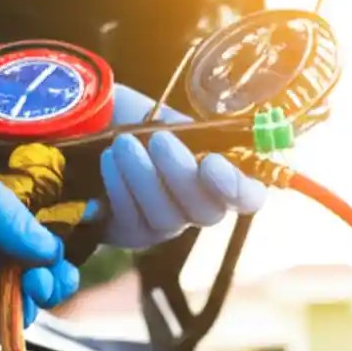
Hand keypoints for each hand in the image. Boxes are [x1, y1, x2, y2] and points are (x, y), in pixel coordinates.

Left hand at [0, 79, 77, 338]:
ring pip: (0, 301)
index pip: (28, 233)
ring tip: (31, 295)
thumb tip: (44, 245)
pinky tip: (5, 317)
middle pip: (21, 272)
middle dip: (45, 280)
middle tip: (49, 281)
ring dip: (24, 304)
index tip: (59, 256)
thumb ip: (1, 207)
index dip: (50, 247)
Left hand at [98, 85, 267, 248]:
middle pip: (206, 212)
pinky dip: (119, 188)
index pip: (249, 198)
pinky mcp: (134, 233)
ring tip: (123, 143)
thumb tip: (202, 135)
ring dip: (143, 177)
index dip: (238, 189)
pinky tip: (109, 160)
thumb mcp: (176, 117)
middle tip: (159, 138)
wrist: (102, 128)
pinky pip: (131, 221)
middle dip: (180, 174)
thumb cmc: (148, 120)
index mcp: (223, 177)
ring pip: (165, 218)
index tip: (213, 162)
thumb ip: (198, 129)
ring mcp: (168, 225)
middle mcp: (201, 208)